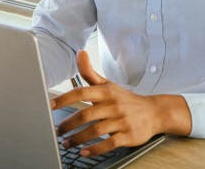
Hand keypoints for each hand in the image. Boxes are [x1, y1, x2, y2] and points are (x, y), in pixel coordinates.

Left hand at [51, 50, 191, 156]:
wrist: (155, 112)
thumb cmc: (125, 98)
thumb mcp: (107, 84)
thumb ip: (89, 72)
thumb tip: (80, 52)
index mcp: (105, 92)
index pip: (82, 92)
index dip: (65, 98)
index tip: (50, 105)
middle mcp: (113, 105)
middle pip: (86, 115)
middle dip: (68, 124)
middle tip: (56, 131)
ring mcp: (121, 121)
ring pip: (96, 131)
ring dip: (78, 139)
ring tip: (66, 143)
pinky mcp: (129, 136)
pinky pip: (110, 144)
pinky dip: (95, 149)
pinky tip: (84, 152)